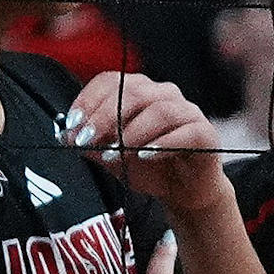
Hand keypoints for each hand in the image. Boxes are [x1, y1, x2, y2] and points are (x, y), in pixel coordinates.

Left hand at [70, 69, 233, 212]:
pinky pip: (186, 132)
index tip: (74, 125)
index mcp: (139, 90)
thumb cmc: (148, 168)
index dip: (88, 100)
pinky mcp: (207, 133)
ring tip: (117, 154)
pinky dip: (162, 144)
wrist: (184, 192)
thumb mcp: (111, 156)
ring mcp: (188, 111)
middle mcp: (164, 93)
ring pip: (160, 110)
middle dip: (106, 117)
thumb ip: (91, 144)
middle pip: (133, 92)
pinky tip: (144, 157)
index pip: (110, 81)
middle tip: (89, 140)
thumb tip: (66, 136)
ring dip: (133, 133)